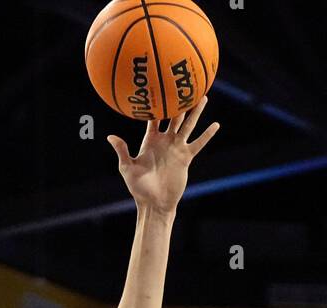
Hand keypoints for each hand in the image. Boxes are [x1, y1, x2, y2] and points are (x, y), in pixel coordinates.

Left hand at [107, 96, 219, 213]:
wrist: (154, 203)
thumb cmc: (138, 188)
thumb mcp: (127, 168)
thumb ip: (122, 151)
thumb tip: (110, 136)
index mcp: (150, 140)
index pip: (154, 117)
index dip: (156, 104)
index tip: (159, 87)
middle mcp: (165, 141)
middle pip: (174, 116)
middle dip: (179, 102)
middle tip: (185, 84)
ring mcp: (176, 148)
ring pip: (188, 125)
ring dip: (195, 112)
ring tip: (203, 96)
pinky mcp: (186, 157)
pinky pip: (198, 143)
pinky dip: (207, 135)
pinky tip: (216, 125)